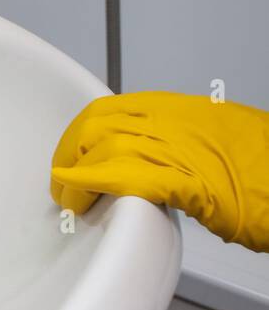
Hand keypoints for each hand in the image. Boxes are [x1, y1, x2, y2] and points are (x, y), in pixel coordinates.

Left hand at [51, 92, 268, 252]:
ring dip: (75, 173)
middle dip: (68, 151)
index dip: (81, 133)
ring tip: (70, 200)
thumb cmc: (266, 171)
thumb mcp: (217, 142)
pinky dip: (93, 183)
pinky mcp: (186, 180)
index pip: (109, 109)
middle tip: (62, 181)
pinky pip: (124, 174)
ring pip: (103, 144)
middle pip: (96, 124)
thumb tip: (147, 159)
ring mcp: (179, 147)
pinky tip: (79, 196)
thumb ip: (178, 144)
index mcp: (181, 110)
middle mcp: (175, 121)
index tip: (71, 154)